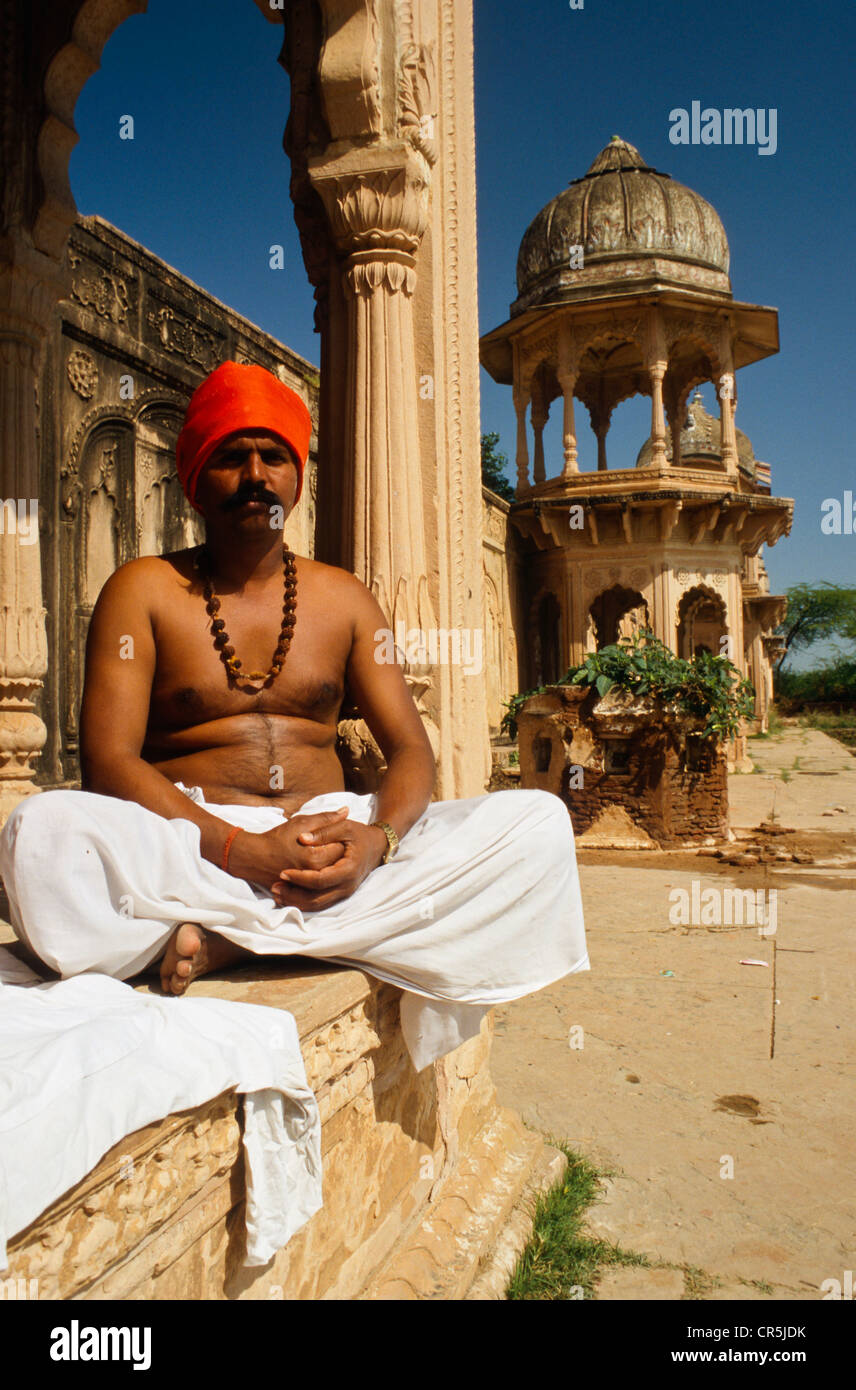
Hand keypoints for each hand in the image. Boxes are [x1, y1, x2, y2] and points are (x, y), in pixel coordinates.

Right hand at [227, 807, 350, 887]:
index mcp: (316, 857)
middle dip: (338, 853)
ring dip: (331, 865)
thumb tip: (346, 811)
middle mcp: (314, 874)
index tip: (333, 834)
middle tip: (329, 844)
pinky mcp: (303, 891)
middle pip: (339, 863)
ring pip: (331, 875)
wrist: (253, 858)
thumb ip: (325, 818)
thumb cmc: (277, 838)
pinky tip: (317, 866)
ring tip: (322, 854)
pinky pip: (321, 885)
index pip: (342, 848)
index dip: (340, 839)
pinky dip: (322, 876)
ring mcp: (308, 886)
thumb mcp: (301, 823)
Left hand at [270, 817, 388, 910]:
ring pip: (317, 905)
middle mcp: (347, 885)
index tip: (283, 872)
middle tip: (274, 887)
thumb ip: (324, 830)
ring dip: (296, 902)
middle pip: (317, 898)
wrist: (377, 847)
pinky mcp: (340, 894)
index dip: (301, 877)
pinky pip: (320, 904)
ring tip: (276, 894)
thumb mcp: (344, 827)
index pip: (321, 879)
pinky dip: (303, 903)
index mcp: (348, 869)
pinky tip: (287, 897)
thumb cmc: (359, 835)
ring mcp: (344, 892)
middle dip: (294, 894)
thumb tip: (303, 837)